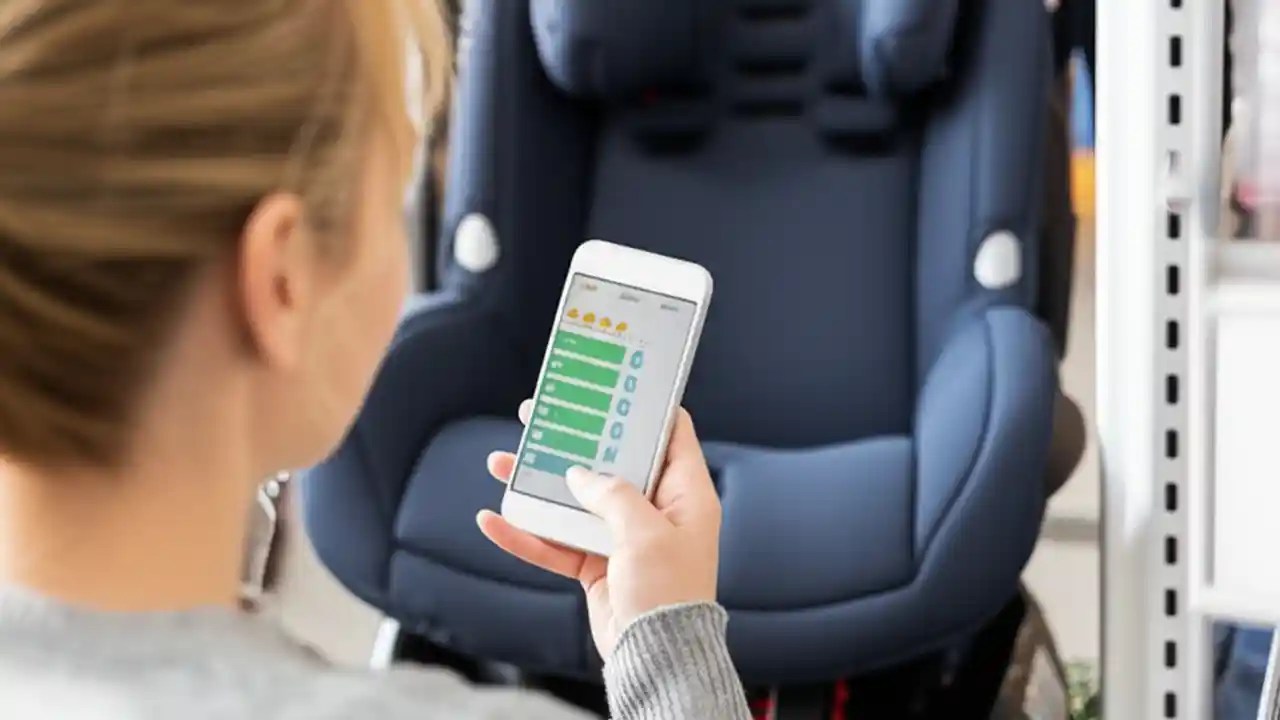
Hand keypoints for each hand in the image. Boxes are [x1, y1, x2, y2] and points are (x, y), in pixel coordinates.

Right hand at [478, 402, 721, 657]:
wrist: (657, 657)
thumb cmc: (667, 593)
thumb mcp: (645, 532)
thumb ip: (612, 494)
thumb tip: (582, 473)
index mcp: (685, 494)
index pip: (671, 436)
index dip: (645, 409)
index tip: (616, 385)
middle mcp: (656, 511)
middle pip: (610, 463)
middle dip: (573, 441)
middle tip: (540, 415)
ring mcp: (625, 538)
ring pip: (574, 501)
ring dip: (537, 485)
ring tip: (500, 462)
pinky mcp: (598, 565)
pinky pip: (557, 543)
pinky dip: (526, 534)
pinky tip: (493, 521)